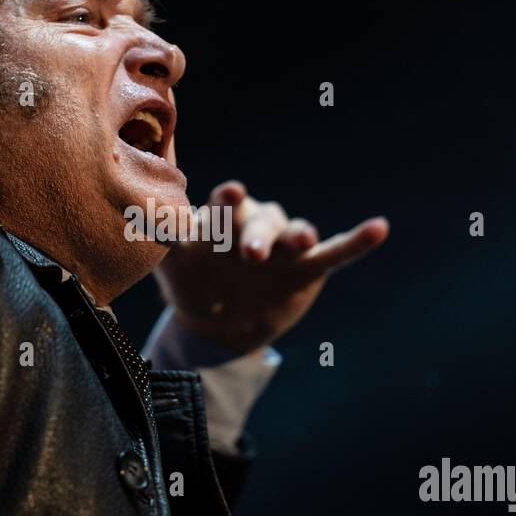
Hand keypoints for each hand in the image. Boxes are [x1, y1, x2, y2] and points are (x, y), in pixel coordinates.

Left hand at [154, 181, 388, 354]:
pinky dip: (357, 242)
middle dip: (256, 233)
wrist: (215, 321)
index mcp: (219, 220)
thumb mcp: (171, 262)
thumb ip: (160, 239)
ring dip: (298, 234)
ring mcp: (283, 247)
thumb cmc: (190, 279)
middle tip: (250, 253)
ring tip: (302, 238)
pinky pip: (336, 253)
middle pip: (259, 221)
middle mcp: (253, 225)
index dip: (227, 201)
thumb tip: (136, 214)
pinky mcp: (308, 268)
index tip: (229, 194)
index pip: (223, 207)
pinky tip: (379, 228)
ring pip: (295, 234)